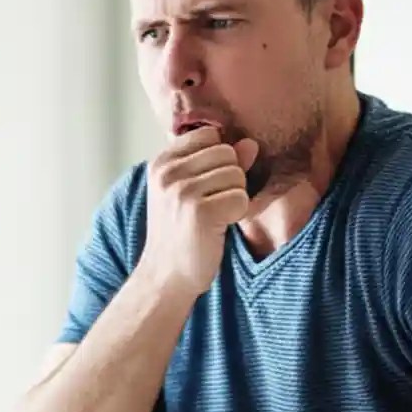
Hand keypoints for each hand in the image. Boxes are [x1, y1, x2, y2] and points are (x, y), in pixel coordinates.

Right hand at [138, 127, 258, 298]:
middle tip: (210, 206)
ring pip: (237, 175)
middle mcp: (168, 173)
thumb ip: (218, 163)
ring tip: (213, 217)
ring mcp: (182, 192)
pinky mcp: (201, 212)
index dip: (219, 159)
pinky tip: (218, 228)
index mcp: (161, 162)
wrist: (166, 277)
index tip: (206, 186)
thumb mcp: (190, 191)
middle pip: (227, 152)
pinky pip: (242, 198)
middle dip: (230, 179)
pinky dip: (237, 215)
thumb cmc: (181, 233)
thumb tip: (250, 144)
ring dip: (234, 198)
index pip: (209, 135)